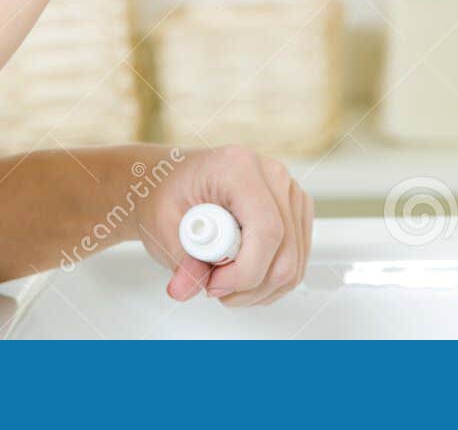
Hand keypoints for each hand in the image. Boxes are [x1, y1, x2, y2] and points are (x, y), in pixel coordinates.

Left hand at [133, 144, 313, 306]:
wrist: (173, 181)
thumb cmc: (169, 193)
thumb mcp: (161, 224)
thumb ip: (179, 260)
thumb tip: (186, 289)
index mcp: (239, 168)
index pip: (266, 230)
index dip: (245, 271)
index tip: (214, 284)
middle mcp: (273, 175)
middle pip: (285, 254)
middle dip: (248, 286)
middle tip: (213, 286)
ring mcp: (290, 193)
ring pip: (293, 265)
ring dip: (257, 289)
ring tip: (223, 279)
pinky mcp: (296, 212)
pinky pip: (296, 263)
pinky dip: (268, 282)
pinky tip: (240, 274)